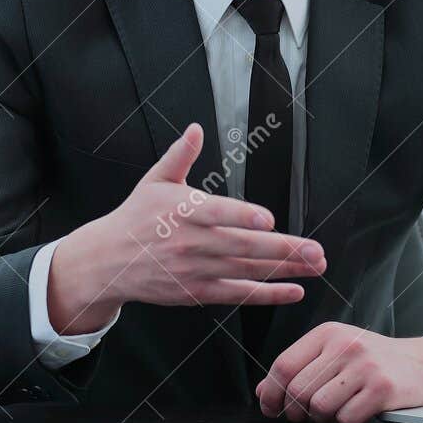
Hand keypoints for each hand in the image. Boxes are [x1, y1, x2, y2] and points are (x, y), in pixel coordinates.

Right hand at [47, 123, 326, 334]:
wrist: (106, 262)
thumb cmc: (136, 218)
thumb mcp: (154, 181)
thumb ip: (179, 156)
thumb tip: (195, 128)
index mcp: (184, 211)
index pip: (218, 214)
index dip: (243, 217)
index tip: (269, 219)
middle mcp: (192, 242)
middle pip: (242, 246)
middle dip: (283, 249)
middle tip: (316, 249)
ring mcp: (196, 270)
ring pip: (247, 270)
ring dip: (285, 270)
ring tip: (316, 265)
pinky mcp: (198, 292)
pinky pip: (239, 293)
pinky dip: (268, 294)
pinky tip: (295, 291)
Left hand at [256, 325, 422, 422]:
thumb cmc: (375, 361)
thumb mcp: (335, 353)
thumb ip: (299, 368)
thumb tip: (264, 391)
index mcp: (329, 333)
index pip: (283, 366)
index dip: (271, 395)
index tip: (273, 409)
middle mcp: (346, 344)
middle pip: (298, 391)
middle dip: (297, 412)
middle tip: (308, 415)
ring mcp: (366, 365)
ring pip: (319, 407)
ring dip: (323, 419)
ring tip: (337, 409)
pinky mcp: (382, 387)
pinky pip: (346, 418)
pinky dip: (347, 421)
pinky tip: (358, 410)